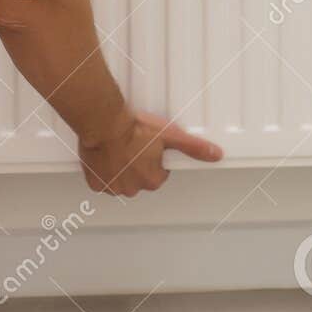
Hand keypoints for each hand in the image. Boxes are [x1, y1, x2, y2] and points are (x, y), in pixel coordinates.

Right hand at [77, 108, 221, 196]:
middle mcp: (132, 188)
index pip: (158, 173)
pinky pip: (101, 180)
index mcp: (152, 180)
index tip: (148, 145)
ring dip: (120, 167)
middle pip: (139, 177)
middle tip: (134, 143)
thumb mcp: (171, 134)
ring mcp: (113, 186)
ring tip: (120, 147)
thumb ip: (194, 147)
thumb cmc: (134, 128)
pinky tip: (107, 154)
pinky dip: (103, 170)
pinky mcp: (95, 182)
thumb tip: (215, 154)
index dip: (154, 157)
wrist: (105, 122)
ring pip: (120, 179)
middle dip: (137, 163)